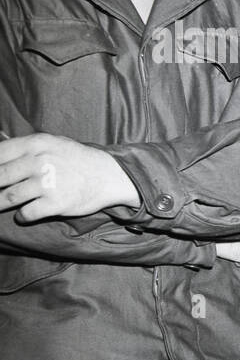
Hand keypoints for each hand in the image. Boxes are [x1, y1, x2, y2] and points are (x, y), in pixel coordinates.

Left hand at [0, 133, 140, 220]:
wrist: (109, 175)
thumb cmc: (76, 159)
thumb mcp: (52, 143)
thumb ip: (25, 147)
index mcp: (36, 144)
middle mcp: (39, 162)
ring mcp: (47, 183)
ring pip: (8, 197)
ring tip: (0, 204)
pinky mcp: (55, 203)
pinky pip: (26, 213)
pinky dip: (21, 216)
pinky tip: (23, 214)